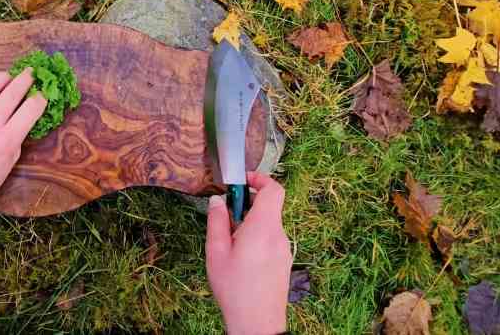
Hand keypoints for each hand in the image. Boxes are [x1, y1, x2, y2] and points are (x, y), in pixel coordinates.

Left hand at [0, 68, 46, 217]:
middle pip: (12, 92)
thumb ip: (19, 135)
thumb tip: (25, 113)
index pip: (31, 109)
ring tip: (8, 76)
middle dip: (25, 80)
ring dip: (2, 77)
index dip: (40, 99)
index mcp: (7, 140)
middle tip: (30, 74)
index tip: (42, 95)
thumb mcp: (12, 159)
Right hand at [206, 172, 291, 334]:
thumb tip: (217, 201)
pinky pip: (271, 238)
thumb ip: (216, 222)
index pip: (274, 190)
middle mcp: (279, 235)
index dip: (260, 179)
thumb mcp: (216, 252)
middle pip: (269, 206)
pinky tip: (240, 257)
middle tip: (226, 216)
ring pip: (268, 224)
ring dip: (250, 223)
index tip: (242, 180)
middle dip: (247, 204)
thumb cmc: (235, 289)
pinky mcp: (283, 261)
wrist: (257, 323)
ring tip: (229, 243)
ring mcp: (284, 249)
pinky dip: (256, 237)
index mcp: (263, 228)